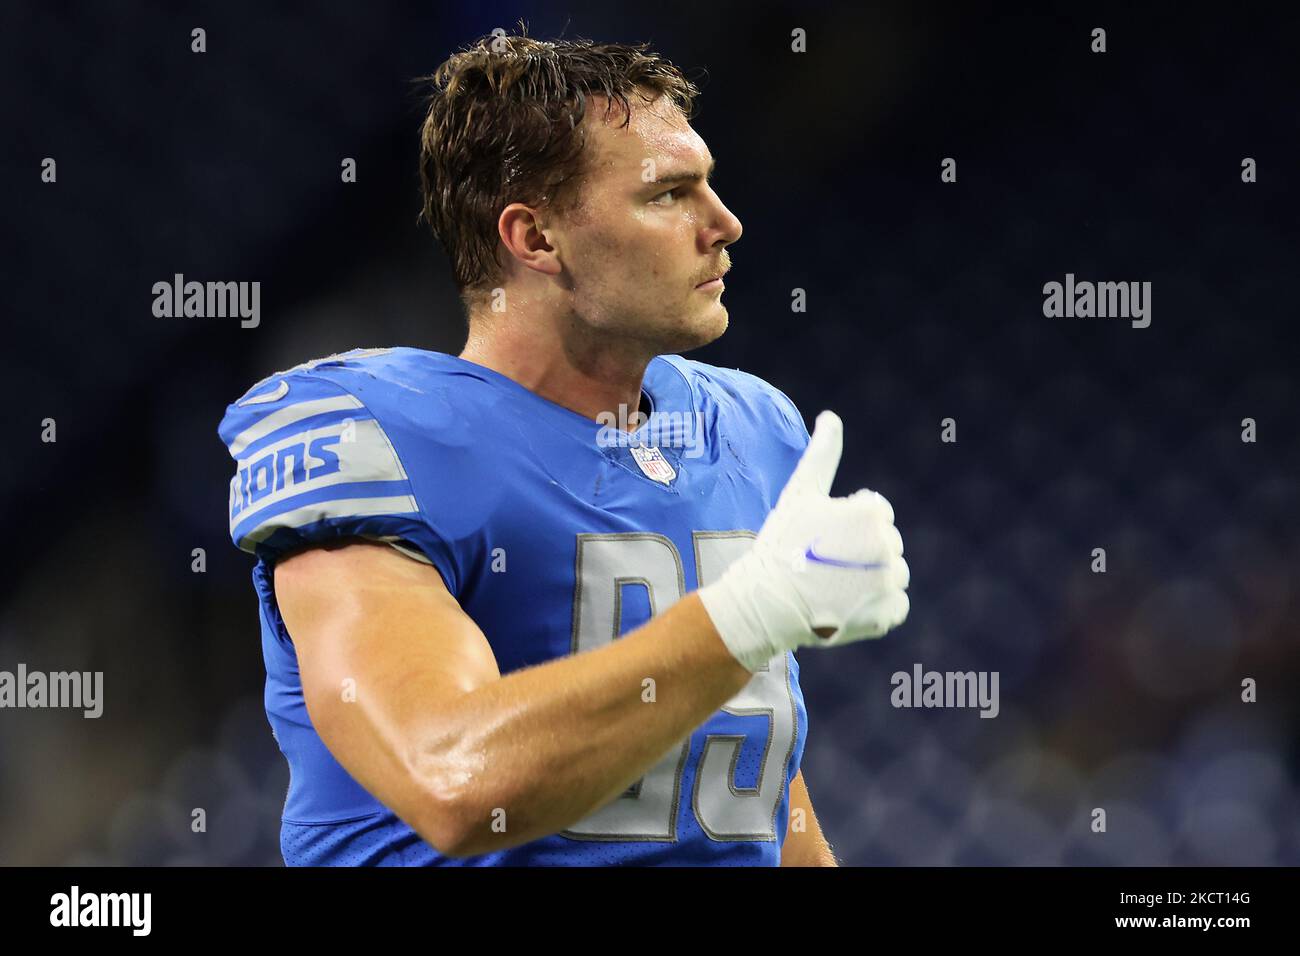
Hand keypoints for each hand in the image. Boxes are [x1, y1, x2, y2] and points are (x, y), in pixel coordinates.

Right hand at [698, 411, 909, 670]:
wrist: (767, 603)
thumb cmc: (781, 544)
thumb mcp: (800, 493)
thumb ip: (822, 453)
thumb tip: (830, 415)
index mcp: (871, 512)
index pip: (875, 512)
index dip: (847, 524)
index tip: (820, 538)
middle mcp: (887, 544)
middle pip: (885, 543)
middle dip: (860, 552)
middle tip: (823, 565)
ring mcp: (889, 581)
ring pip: (892, 573)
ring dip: (870, 579)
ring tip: (834, 587)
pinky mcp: (889, 614)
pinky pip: (896, 605)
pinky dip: (877, 608)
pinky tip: (848, 606)